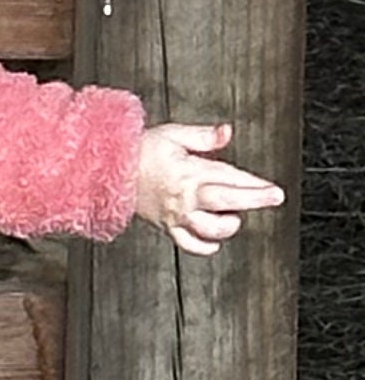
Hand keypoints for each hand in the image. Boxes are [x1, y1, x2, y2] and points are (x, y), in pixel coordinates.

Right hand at [134, 122, 283, 256]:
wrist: (106, 170)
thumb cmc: (138, 151)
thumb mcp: (172, 135)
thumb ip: (203, 136)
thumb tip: (227, 132)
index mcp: (188, 172)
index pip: (228, 177)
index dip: (254, 183)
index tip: (273, 188)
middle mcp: (184, 196)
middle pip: (226, 201)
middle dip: (254, 200)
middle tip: (273, 198)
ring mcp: (176, 214)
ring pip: (210, 228)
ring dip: (229, 225)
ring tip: (234, 217)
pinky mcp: (167, 226)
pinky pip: (189, 244)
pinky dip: (205, 246)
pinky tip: (215, 241)